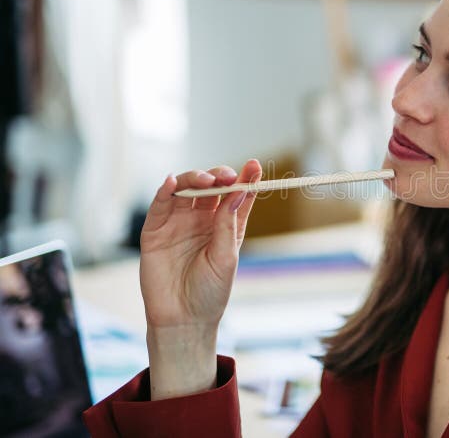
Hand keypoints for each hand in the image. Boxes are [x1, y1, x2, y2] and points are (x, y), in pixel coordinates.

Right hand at [139, 159, 261, 398]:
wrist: (183, 320)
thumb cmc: (210, 293)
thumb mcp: (226, 258)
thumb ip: (228, 225)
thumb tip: (238, 191)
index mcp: (224, 226)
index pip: (236, 196)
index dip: (246, 180)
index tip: (255, 166)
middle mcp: (202, 220)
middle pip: (210, 187)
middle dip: (219, 176)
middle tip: (228, 176)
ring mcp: (178, 223)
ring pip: (185, 190)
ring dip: (195, 178)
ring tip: (207, 180)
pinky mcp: (155, 231)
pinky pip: (159, 205)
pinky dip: (165, 191)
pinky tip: (172, 182)